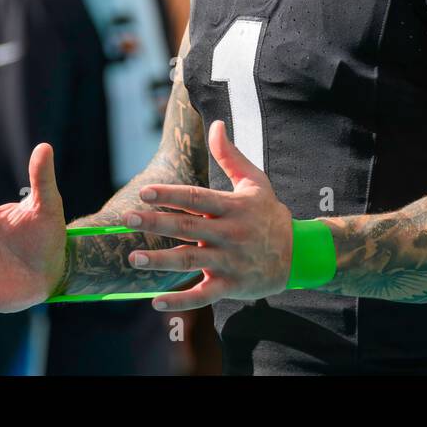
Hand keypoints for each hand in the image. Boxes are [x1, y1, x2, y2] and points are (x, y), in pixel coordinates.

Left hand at [128, 120, 292, 310]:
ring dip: (161, 261)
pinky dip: (180, 301)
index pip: (197, 198)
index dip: (171, 195)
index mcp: (233, 207)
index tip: (145, 192)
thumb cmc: (268, 214)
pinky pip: (203, 296)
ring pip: (191, 261)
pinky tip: (156, 301)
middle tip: (129, 218)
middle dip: (158, 222)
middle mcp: (230, 234)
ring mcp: (230, 261)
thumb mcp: (255, 182)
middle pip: (188, 227)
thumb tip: (216, 124)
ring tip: (134, 258)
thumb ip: (230, 155)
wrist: (297, 254)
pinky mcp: (230, 286)